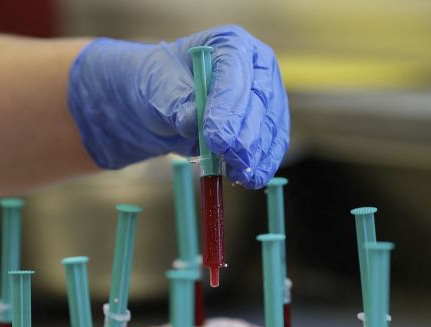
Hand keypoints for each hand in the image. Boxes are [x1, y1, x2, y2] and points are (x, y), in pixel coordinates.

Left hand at [68, 25, 288, 189]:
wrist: (163, 104)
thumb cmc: (160, 86)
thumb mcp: (158, 88)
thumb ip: (176, 102)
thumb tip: (193, 120)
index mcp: (230, 43)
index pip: (236, 70)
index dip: (228, 106)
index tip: (215, 138)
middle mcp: (255, 66)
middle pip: (260, 100)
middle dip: (246, 135)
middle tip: (231, 159)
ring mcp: (266, 96)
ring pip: (271, 126)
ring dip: (257, 154)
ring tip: (239, 176)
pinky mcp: (267, 124)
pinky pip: (273, 144)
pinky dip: (264, 164)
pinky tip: (251, 178)